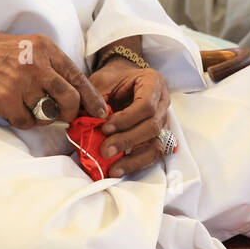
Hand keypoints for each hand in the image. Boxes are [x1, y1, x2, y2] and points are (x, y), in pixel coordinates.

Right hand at [0, 32, 106, 129]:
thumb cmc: (10, 54)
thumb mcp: (38, 48)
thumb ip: (58, 68)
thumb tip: (81, 97)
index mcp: (47, 51)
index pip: (78, 78)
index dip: (93, 99)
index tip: (101, 113)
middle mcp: (36, 66)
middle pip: (69, 99)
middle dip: (72, 112)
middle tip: (67, 116)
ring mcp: (20, 84)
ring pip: (49, 114)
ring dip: (45, 116)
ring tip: (33, 105)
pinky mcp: (6, 101)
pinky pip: (28, 122)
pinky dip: (26, 120)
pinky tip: (17, 108)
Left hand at [89, 61, 171, 177]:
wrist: (124, 80)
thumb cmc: (114, 79)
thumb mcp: (102, 80)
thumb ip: (96, 98)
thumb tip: (86, 122)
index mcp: (153, 83)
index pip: (146, 105)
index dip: (126, 120)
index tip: (105, 128)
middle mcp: (163, 103)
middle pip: (152, 126)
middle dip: (127, 141)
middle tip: (105, 150)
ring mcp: (163, 122)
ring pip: (156, 144)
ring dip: (134, 159)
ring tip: (114, 169)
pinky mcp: (158, 137)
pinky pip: (153, 154)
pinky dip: (136, 163)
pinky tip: (120, 169)